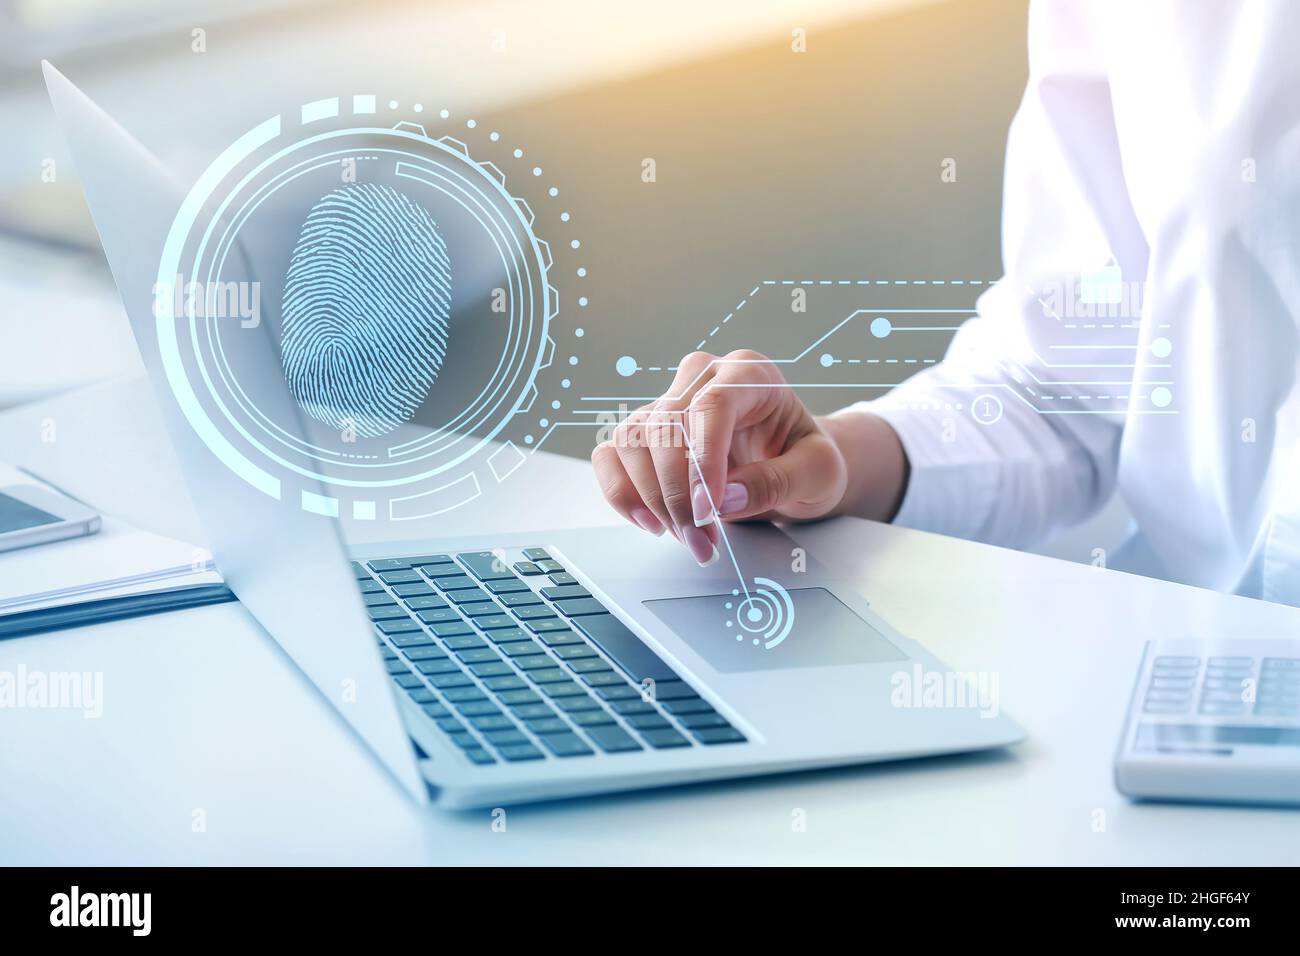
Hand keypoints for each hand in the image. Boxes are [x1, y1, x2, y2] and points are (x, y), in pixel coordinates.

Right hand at [590, 350, 849, 563]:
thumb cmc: (805, 458)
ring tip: (688, 536)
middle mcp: (702, 379)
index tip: (708, 510)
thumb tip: (726, 498)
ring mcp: (667, 402)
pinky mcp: (644, 431)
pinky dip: (622, 494)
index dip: (703, 459)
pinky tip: (651, 522)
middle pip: (665, 424)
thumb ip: (777, 481)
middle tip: (701, 540)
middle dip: (678, 493)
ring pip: (632, 441)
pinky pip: (610, 456)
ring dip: (652, 499)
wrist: (792, 463)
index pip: (712, 404)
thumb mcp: (817, 472)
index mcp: (749, 374)